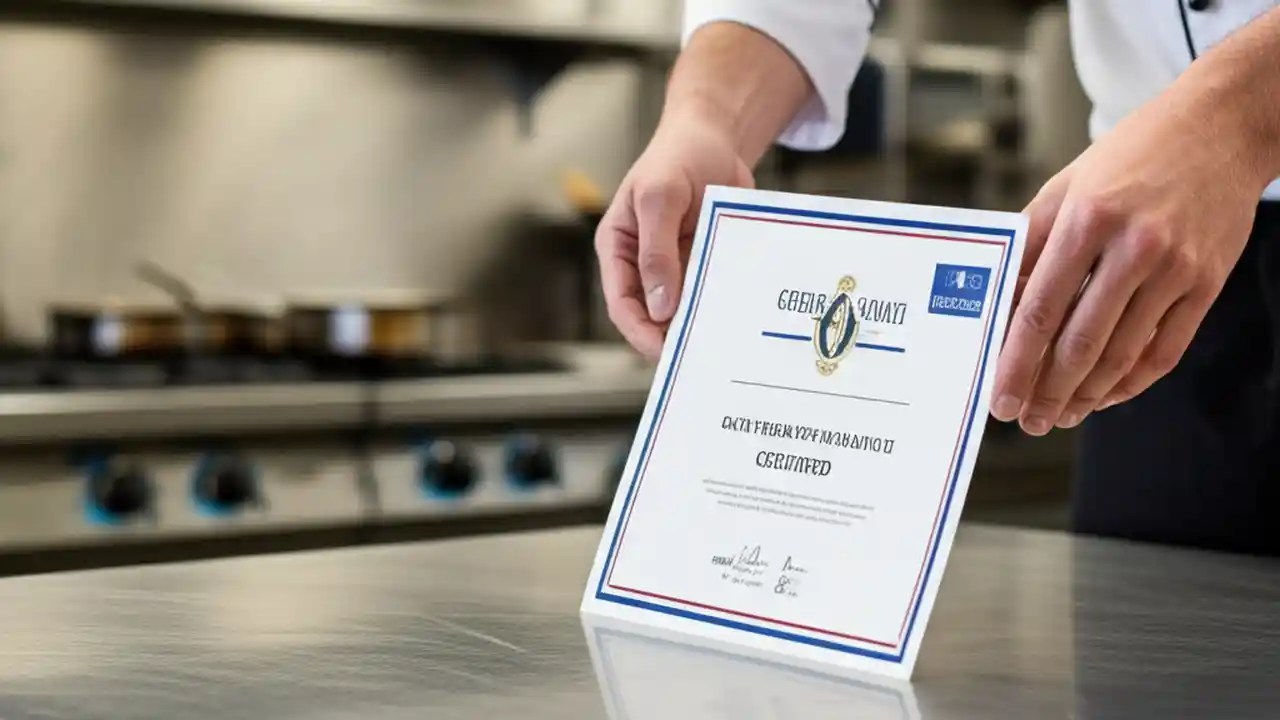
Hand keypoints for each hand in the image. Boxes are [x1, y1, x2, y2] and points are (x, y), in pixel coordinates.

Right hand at [596, 110, 753, 358]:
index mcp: (619, 249)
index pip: (621, 303)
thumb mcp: (659, 197)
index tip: (663, 352)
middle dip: (671, 336)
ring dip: (700, 324)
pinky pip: (712, 290)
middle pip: (652, 314)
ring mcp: (677, 265)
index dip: (639, 331)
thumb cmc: (676, 157)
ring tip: (721, 344)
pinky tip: (739, 319)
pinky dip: (722, 305)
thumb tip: (659, 307)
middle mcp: (645, 264)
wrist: (715, 136)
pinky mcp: (706, 261)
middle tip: (699, 357)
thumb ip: (656, 252)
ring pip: (684, 307)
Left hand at [991, 81, 1272, 434]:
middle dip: (1047, 390)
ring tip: (1061, 415)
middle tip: (1027, 420)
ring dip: (1086, 394)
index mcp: (1086, 219)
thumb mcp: (1066, 186)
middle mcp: (1132, 246)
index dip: (1016, 361)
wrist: (1221, 127)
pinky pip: (1165, 349)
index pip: (1039, 309)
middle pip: (1080, 341)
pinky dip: (1132, 381)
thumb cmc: (1132, 156)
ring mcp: (1175, 267)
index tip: (1000, 394)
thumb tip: (997, 302)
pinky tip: (1106, 395)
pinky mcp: (1207, 282)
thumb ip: (1029, 243)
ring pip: (1122, 353)